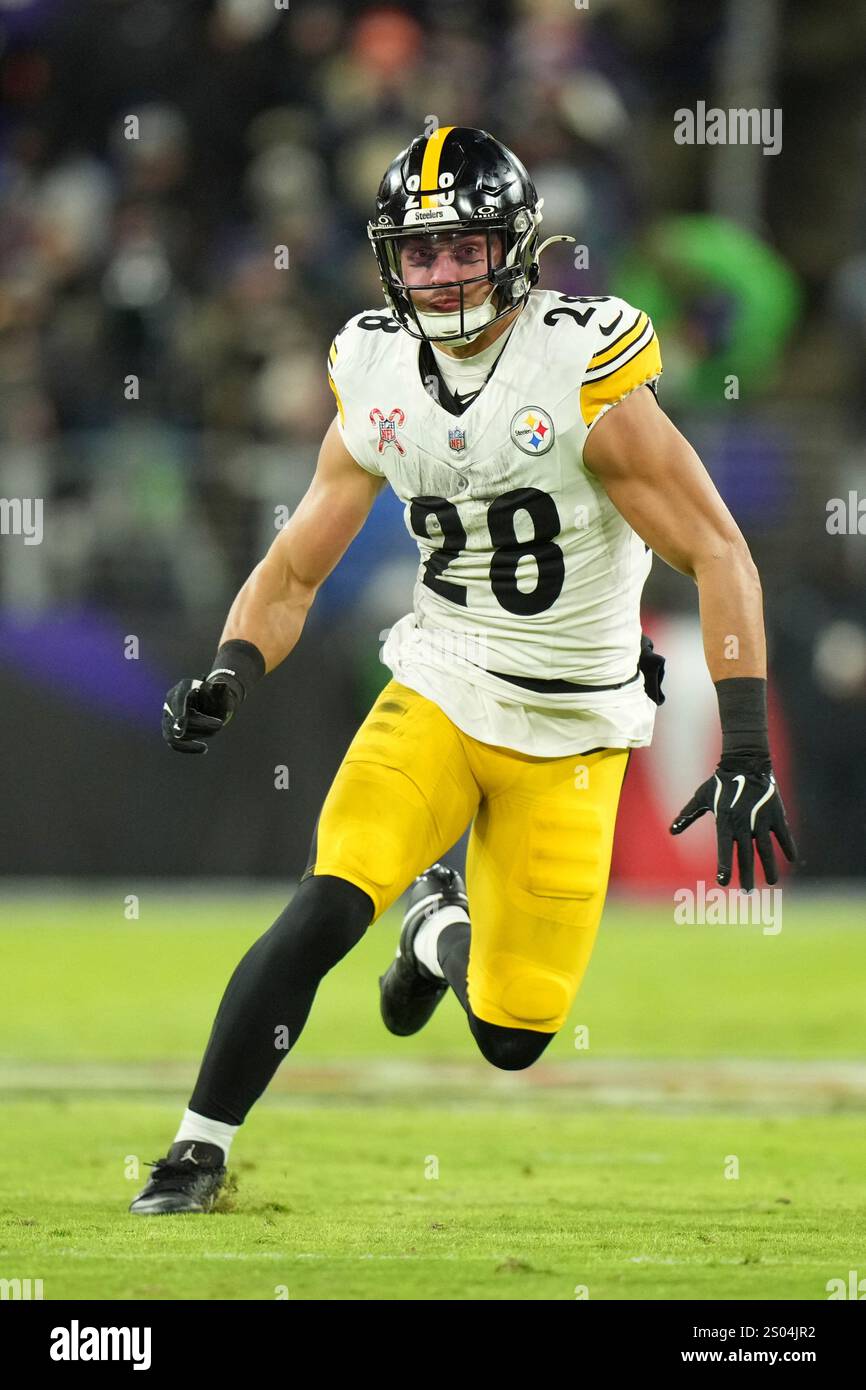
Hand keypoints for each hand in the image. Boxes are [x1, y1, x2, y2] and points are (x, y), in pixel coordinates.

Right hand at [162, 677, 238, 754]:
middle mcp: (171, 701)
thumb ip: (219, 690)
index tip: (181, 720)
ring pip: (178, 732)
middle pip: (179, 717)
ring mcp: (168, 716)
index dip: (180, 709)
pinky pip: (175, 744)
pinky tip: (204, 748)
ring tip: (216, 728)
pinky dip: (188, 748)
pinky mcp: (169, 730)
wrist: (208, 702)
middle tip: (219, 724)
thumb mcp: (218, 691)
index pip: (180, 698)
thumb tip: (221, 685)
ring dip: (200, 733)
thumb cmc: (213, 696)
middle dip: (201, 724)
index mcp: (183, 687)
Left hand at [670, 755, 796, 890]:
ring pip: (766, 848)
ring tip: (771, 882)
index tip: (723, 882)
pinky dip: (788, 846)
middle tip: (748, 892)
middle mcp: (743, 823)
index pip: (724, 849)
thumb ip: (687, 815)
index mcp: (725, 821)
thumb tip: (671, 830)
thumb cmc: (720, 782)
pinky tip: (792, 859)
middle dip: (747, 874)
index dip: (724, 866)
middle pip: (746, 854)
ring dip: (770, 866)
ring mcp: (761, 819)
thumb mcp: (701, 798)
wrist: (746, 762)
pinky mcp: (776, 814)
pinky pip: (783, 834)